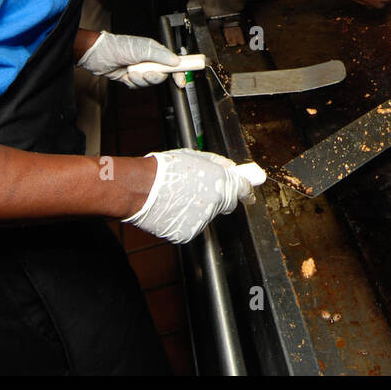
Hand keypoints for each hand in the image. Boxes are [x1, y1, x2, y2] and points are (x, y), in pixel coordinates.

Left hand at [77, 31, 181, 87]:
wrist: (99, 55)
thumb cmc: (119, 46)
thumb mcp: (144, 49)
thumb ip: (161, 55)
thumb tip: (176, 61)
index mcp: (155, 51)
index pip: (172, 63)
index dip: (178, 73)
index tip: (181, 81)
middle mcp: (149, 61)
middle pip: (161, 75)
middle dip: (155, 77)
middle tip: (148, 73)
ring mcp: (140, 70)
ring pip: (149, 82)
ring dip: (141, 79)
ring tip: (133, 72)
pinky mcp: (131, 78)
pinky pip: (138, 86)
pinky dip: (133, 83)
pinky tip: (127, 75)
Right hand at [123, 149, 266, 242]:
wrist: (141, 188)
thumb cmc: (164, 169)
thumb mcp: (195, 156)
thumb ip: (218, 164)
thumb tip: (232, 168)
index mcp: (220, 181)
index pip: (242, 189)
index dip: (247, 190)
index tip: (250, 193)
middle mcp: (215, 202)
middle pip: (226, 204)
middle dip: (220, 198)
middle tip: (200, 190)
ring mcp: (202, 220)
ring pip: (208, 216)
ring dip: (199, 208)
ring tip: (179, 197)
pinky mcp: (188, 233)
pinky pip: (192, 226)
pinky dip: (186, 220)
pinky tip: (174, 208)